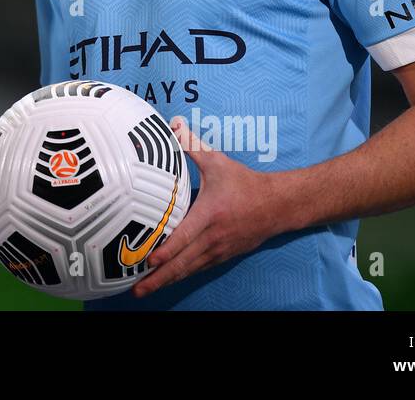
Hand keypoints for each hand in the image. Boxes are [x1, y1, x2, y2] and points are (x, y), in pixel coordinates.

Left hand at [131, 116, 285, 297]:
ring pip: (189, 270)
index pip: (185, 236)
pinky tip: (165, 282)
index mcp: (210, 215)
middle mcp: (213, 238)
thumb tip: (173, 126)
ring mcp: (218, 250)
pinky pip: (197, 269)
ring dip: (167, 282)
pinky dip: (180, 277)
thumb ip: (192, 145)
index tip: (150, 260)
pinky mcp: (222, 256)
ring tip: (144, 290)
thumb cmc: (244, 183)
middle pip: (183, 262)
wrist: (278, 205)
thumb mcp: (217, 162)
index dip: (167, 250)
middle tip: (136, 289)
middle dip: (159, 277)